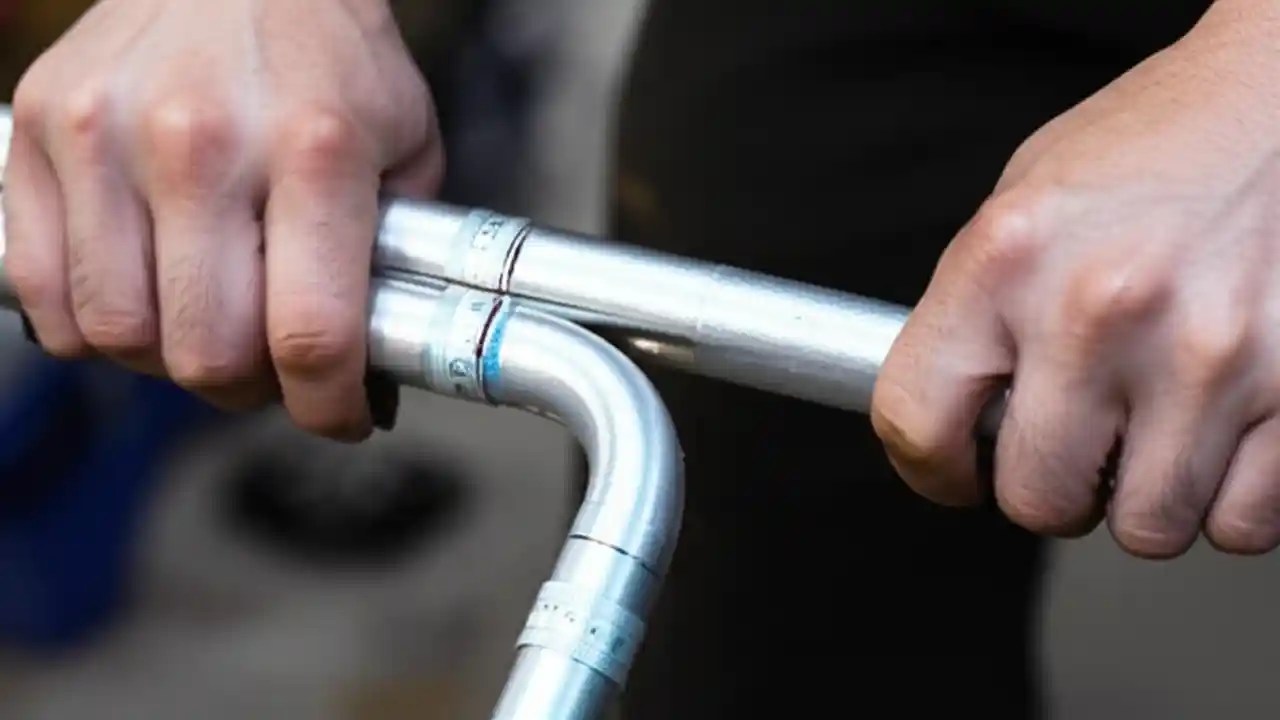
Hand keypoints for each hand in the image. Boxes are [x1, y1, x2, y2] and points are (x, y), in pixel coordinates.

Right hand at [2, 0, 441, 440]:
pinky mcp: (38, 126)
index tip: (339, 416)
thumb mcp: (404, 143)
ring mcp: (106, 134)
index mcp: (315, 150)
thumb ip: (393, 251)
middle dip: (246, 390)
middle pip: (203, 353)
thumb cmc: (328, 55)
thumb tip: (372, 357)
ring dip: (166, 360)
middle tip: (269, 372)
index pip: (309, 335)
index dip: (326, 408)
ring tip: (204, 326)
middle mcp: (202, 144)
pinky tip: (141, 294)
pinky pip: (43, 286)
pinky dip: (91, 323)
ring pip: (115, 334)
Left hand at [871, 0, 1279, 557]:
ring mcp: (1208, 351)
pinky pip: (1247, 521)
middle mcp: (1101, 307)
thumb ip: (976, 316)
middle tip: (1076, 445)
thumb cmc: (1152, 149)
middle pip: (1038, 499)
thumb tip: (953, 415)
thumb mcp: (1021, 206)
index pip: (917, 422)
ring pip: (1148, 527)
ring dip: (1145, 497)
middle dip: (1052, 489)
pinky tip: (1220, 434)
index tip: (960, 471)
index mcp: (1007, 258)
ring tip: (1155, 428)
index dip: (932, 470)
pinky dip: (1230, 499)